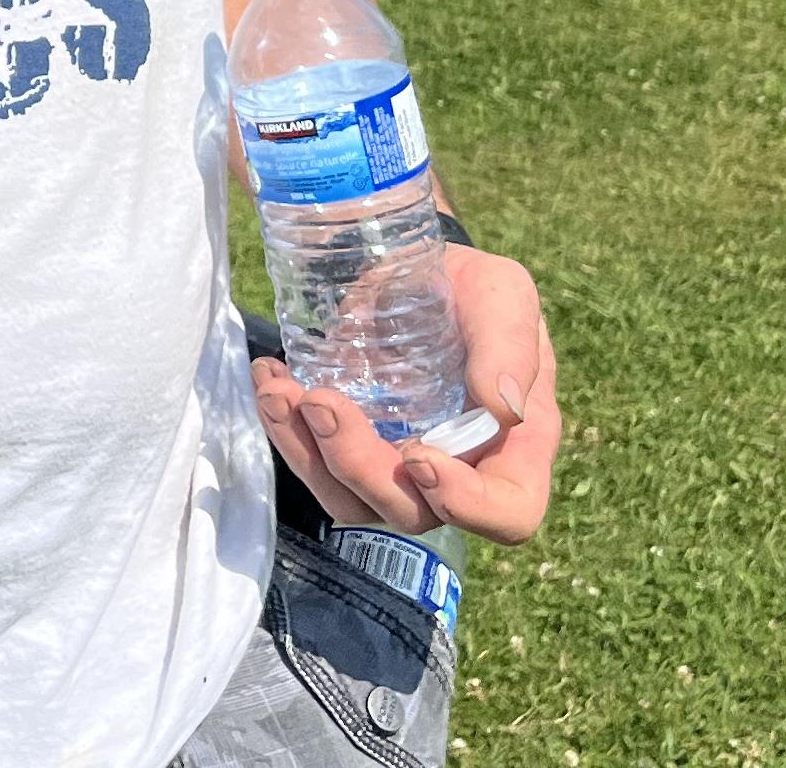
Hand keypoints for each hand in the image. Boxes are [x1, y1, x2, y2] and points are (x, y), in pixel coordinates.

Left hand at [253, 243, 561, 545]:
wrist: (413, 272)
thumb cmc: (474, 291)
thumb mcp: (503, 297)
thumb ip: (509, 347)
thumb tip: (504, 408)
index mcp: (514, 447)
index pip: (508, 512)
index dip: (467, 505)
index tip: (418, 457)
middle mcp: (457, 472)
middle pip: (412, 512)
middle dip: (358, 466)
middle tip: (320, 401)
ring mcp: (398, 467)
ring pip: (351, 500)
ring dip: (307, 454)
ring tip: (280, 393)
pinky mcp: (351, 449)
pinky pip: (316, 465)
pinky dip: (285, 429)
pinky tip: (272, 381)